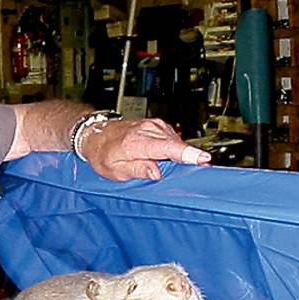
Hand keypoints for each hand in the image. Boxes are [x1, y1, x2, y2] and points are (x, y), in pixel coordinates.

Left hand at [79, 117, 210, 180]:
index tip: (203, 158)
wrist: (95, 134)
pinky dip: (173, 147)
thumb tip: (157, 174)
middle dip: (188, 157)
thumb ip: (137, 170)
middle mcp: (147, 130)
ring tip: (170, 164)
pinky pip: (171, 137)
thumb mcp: (114, 170)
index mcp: (136, 142)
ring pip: (176, 140)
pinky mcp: (156, 125)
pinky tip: (166, 156)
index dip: (187, 154)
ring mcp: (153, 125)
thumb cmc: (102, 153)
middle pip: (177, 144)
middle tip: (194, 170)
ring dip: (179, 153)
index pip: (167, 147)